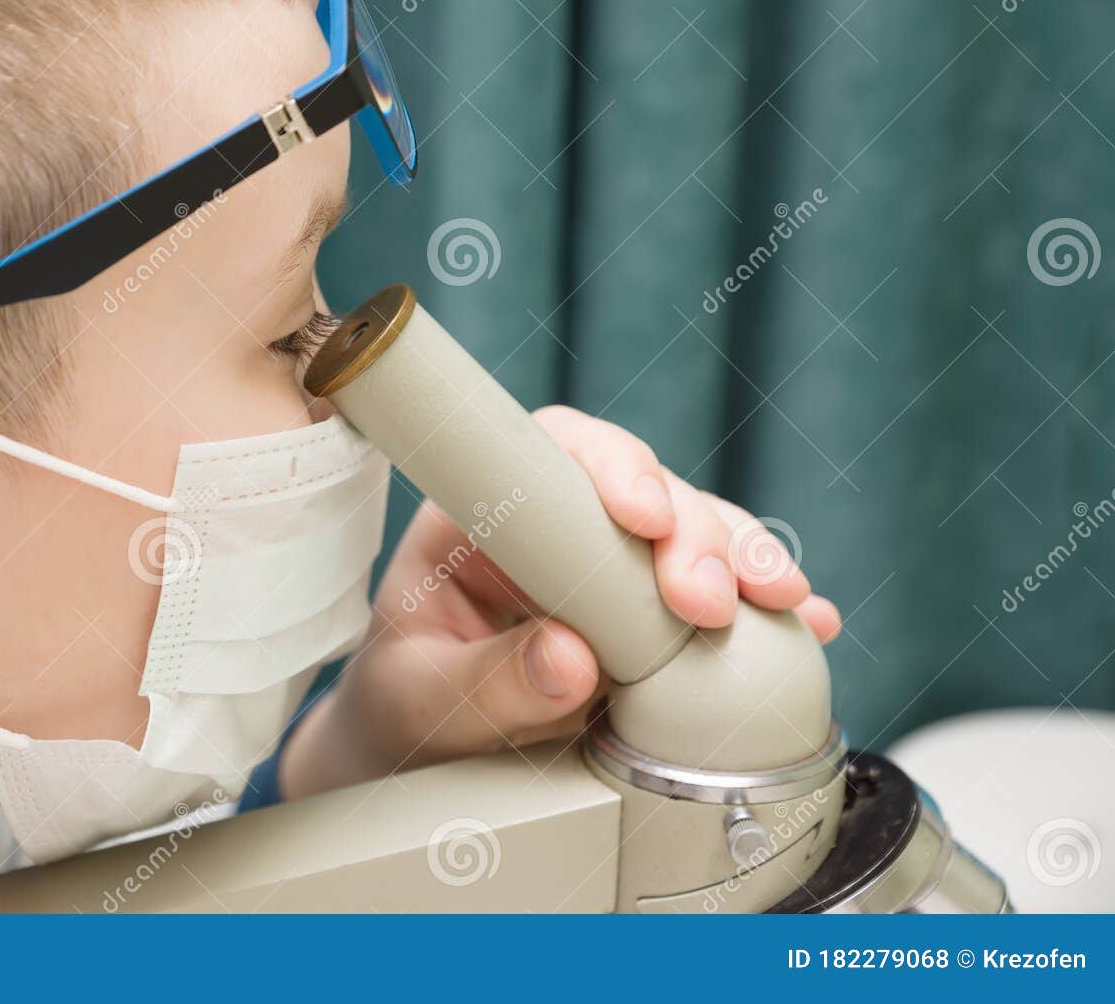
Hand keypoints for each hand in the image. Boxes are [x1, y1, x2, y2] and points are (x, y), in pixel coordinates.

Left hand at [277, 405, 841, 799]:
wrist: (415, 760)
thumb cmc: (402, 710)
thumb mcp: (419, 701)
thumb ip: (483, 683)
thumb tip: (570, 661)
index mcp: (480, 517)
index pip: (551, 450)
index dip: (608, 466)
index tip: (644, 518)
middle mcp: (555, 527)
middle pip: (642, 488)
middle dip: (691, 532)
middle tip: (707, 600)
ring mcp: (610, 570)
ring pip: (695, 531)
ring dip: (744, 561)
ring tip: (782, 605)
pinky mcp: (653, 619)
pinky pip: (722, 595)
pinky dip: (768, 611)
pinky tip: (808, 626)